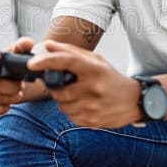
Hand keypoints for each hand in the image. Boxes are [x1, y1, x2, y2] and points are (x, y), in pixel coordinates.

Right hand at [0, 37, 34, 114]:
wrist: (7, 82)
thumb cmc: (9, 65)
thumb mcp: (16, 54)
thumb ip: (23, 46)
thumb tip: (27, 43)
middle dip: (7, 85)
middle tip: (19, 85)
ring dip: (9, 96)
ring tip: (17, 92)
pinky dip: (4, 106)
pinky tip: (9, 101)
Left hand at [27, 40, 142, 128]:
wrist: (134, 101)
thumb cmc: (111, 78)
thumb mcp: (95, 61)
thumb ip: (70, 52)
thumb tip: (46, 45)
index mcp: (94, 69)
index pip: (66, 61)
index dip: (46, 61)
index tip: (32, 63)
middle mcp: (93, 88)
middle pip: (58, 90)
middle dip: (59, 88)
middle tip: (70, 84)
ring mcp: (92, 107)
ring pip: (62, 105)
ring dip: (66, 100)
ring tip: (81, 95)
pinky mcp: (92, 121)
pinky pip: (70, 116)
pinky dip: (73, 111)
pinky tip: (86, 105)